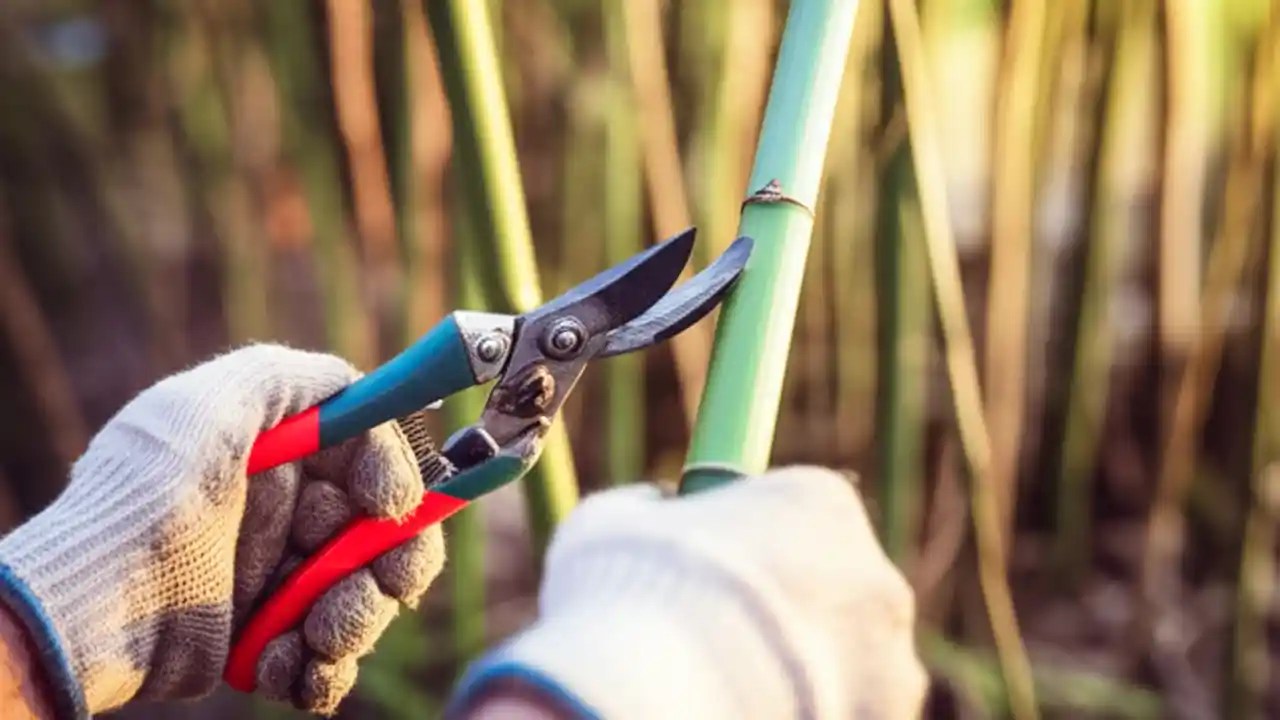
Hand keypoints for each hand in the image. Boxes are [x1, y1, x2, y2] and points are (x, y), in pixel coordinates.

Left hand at [0, 344, 444, 715]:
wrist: (91, 603)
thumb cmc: (148, 492)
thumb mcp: (213, 402)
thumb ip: (292, 379)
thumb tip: (359, 392)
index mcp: (280, 460)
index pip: (370, 464)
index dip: (395, 481)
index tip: (390, 508)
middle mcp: (283, 518)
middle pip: (382, 538)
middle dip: (393, 565)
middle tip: (389, 586)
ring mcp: (273, 583)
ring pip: (361, 603)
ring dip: (357, 621)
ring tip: (319, 636)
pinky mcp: (259, 643)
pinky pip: (322, 662)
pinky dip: (323, 672)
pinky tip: (297, 669)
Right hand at [451, 467, 925, 719]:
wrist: (655, 701)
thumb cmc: (631, 597)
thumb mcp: (614, 524)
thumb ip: (650, 509)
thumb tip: (652, 509)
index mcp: (821, 502)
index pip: (796, 509)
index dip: (747, 540)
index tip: (705, 568)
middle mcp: (876, 575)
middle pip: (829, 587)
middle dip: (781, 612)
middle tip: (712, 639)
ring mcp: (891, 661)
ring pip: (840, 661)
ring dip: (793, 671)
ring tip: (722, 688)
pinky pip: (841, 711)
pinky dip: (799, 712)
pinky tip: (740, 714)